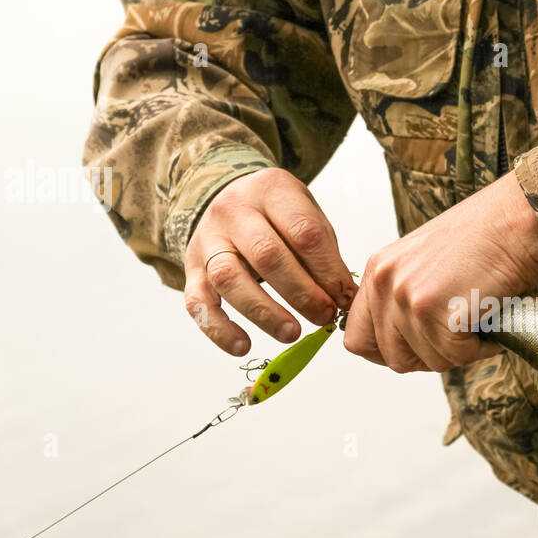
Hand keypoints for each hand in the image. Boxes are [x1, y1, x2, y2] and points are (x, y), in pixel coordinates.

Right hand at [184, 168, 356, 354]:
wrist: (228, 198)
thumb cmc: (277, 216)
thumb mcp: (306, 216)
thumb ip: (324, 254)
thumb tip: (345, 300)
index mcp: (271, 191)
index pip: (304, 232)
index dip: (328, 271)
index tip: (345, 298)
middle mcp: (233, 210)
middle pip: (266, 255)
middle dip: (301, 292)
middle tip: (323, 316)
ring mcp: (208, 239)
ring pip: (229, 277)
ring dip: (263, 311)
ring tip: (292, 333)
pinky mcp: (192, 268)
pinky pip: (197, 302)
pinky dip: (219, 329)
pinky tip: (243, 346)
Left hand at [343, 171, 537, 372]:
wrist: (516, 218)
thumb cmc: (483, 236)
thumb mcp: (421, 261)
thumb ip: (402, 297)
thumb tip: (406, 341)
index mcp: (378, 271)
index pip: (357, 338)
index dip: (386, 353)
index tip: (414, 350)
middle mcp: (387, 284)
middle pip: (392, 357)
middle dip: (428, 357)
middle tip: (456, 340)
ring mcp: (411, 300)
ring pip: (429, 360)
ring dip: (459, 351)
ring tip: (478, 320)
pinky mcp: (441, 315)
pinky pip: (457, 356)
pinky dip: (480, 347)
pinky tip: (490, 319)